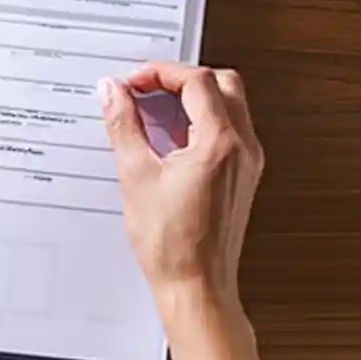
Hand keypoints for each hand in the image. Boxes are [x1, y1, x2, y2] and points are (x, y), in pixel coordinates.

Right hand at [98, 61, 263, 301]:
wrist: (196, 286)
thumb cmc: (172, 245)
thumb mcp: (136, 176)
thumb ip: (124, 125)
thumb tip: (113, 93)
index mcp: (219, 143)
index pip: (196, 81)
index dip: (161, 73)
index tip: (133, 82)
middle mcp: (242, 148)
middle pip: (222, 83)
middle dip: (182, 78)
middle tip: (147, 87)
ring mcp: (247, 162)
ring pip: (230, 104)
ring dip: (194, 97)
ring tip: (156, 109)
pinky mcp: (243, 176)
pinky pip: (230, 130)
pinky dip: (203, 119)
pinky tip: (172, 136)